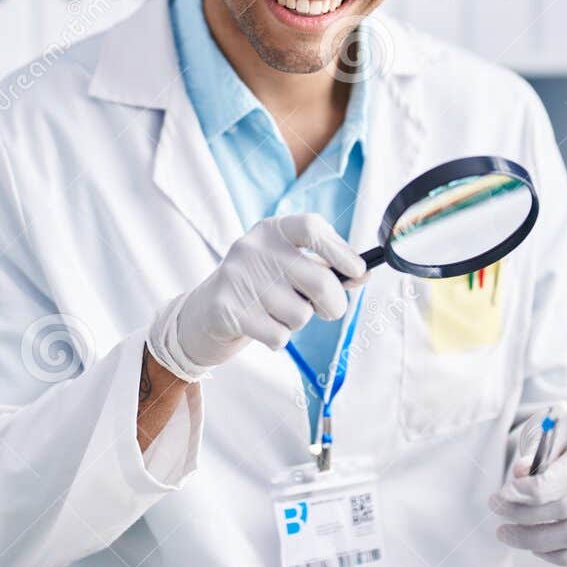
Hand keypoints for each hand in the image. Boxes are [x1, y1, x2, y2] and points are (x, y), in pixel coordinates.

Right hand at [147, 214, 366, 381]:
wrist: (203, 315)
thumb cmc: (259, 288)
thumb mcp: (289, 269)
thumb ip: (326, 268)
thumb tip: (363, 274)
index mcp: (272, 230)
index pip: (312, 227)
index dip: (340, 250)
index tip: (358, 271)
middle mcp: (254, 248)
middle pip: (319, 280)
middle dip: (334, 304)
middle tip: (329, 310)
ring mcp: (238, 277)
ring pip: (300, 314)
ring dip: (297, 322)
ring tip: (277, 314)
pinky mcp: (228, 310)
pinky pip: (279, 336)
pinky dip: (278, 339)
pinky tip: (261, 328)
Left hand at [488, 407, 566, 566]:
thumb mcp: (555, 426)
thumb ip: (537, 451)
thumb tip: (519, 477)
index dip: (531, 491)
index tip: (503, 493)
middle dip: (525, 514)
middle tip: (496, 509)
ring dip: (536, 540)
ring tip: (506, 533)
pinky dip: (559, 555)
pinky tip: (535, 547)